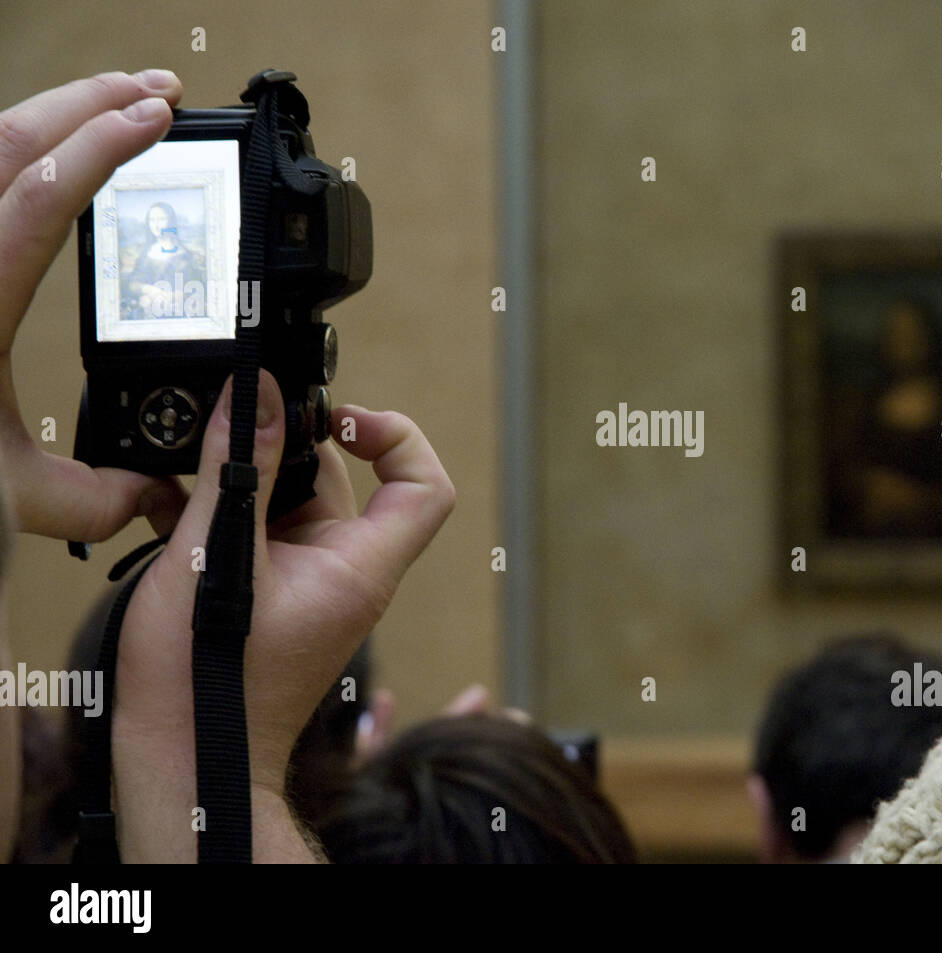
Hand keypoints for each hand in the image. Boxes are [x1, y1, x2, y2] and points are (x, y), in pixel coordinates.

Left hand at [0, 70, 187, 541]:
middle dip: (90, 102)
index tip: (158, 118)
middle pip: (8, 140)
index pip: (40, 197)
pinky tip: (45, 150)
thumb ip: (98, 496)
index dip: (103, 147)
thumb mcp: (15, 494)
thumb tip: (156, 491)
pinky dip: (12, 146)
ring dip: (53, 113)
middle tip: (157, 90)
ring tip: (116, 103)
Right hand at [112, 372, 454, 860]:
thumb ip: (237, 472)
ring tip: (190, 466)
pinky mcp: (275, 593)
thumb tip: (257, 396)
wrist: (186, 760)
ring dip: (243, 477)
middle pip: (345, 481)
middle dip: (287, 445)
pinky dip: (225, 510)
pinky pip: (263, 532)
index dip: (396, 437)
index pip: (424, 489)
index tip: (340, 417)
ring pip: (292, 502)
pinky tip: (170, 502)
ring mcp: (310, 584)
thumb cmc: (204, 682)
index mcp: (358, 569)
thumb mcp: (212, 557)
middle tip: (235, 425)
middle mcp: (345, 573)